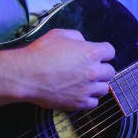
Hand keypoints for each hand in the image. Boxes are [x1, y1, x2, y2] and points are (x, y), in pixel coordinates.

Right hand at [0, 28, 115, 109]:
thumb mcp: (59, 34)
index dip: (104, 52)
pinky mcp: (79, 103)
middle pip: (110, 71)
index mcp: (91, 52)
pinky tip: (80, 93)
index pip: (111, 51)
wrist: (27, 75)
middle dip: (102, 68)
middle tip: (90, 68)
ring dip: (97, 84)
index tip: (98, 54)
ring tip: (85, 82)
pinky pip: (93, 103)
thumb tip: (83, 43)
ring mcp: (87, 89)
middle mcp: (93, 71)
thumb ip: (77, 37)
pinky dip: (89, 98)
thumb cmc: (41, 52)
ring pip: (104, 89)